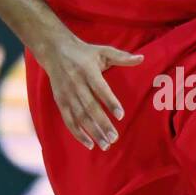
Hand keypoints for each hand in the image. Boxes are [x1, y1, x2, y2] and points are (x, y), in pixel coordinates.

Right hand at [37, 29, 143, 150]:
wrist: (54, 50)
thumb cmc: (84, 52)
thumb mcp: (103, 51)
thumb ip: (122, 57)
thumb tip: (141, 58)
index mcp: (88, 70)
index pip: (100, 88)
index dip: (110, 102)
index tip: (121, 116)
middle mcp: (76, 83)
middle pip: (90, 107)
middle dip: (102, 123)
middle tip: (114, 138)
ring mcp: (67, 94)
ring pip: (80, 116)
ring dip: (92, 132)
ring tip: (105, 144)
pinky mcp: (60, 101)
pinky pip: (68, 120)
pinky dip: (77, 133)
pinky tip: (89, 144)